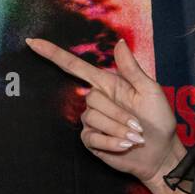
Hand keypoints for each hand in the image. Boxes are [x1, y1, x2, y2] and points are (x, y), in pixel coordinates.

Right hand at [24, 36, 178, 182]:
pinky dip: (113, 142)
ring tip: (135, 136)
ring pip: (92, 118)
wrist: (161, 151)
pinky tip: (126, 146)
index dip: (53, 54)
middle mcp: (97, 100)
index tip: (33, 42)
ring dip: (118, 129)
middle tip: (138, 125)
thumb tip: (119, 42)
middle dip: (117, 114)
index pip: (75, 67)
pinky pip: (92, 137)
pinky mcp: (91, 141)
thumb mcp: (150, 90)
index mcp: (108, 83)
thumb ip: (132, 68)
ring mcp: (92, 121)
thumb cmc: (158, 119)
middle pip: (91, 98)